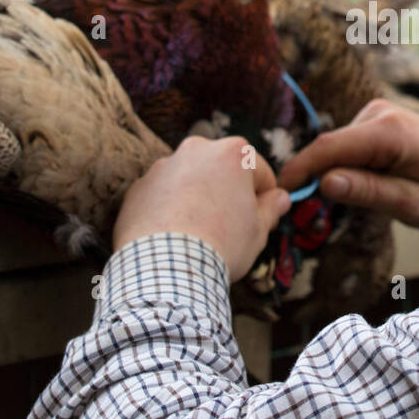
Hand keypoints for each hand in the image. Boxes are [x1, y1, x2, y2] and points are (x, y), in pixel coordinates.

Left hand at [112, 136, 290, 281]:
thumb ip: (271, 208)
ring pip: (189, 180)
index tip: (262, 219)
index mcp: (232, 152)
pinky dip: (168, 209)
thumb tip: (281, 198)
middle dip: (228, 192)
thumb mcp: (258, 230)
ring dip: (197, 198)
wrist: (167, 268)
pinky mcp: (138, 188)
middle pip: (222, 170)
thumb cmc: (221, 245)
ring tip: (199, 233)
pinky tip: (174, 237)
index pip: (260, 171)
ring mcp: (163, 167)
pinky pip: (161, 196)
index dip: (265, 197)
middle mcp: (196, 149)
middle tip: (231, 226)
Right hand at [278, 99, 418, 228]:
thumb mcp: (413, 203)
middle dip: (319, 178)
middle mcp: (379, 113)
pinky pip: (351, 147)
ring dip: (340, 175)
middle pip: (331, 148)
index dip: (299, 169)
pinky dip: (351, 168)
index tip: (277, 192)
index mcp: (389, 131)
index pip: (328, 147)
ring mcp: (379, 113)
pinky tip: (378, 184)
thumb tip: (324, 182)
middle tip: (321, 217)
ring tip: (374, 201)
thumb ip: (368, 192)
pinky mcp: (379, 121)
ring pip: (339, 150)